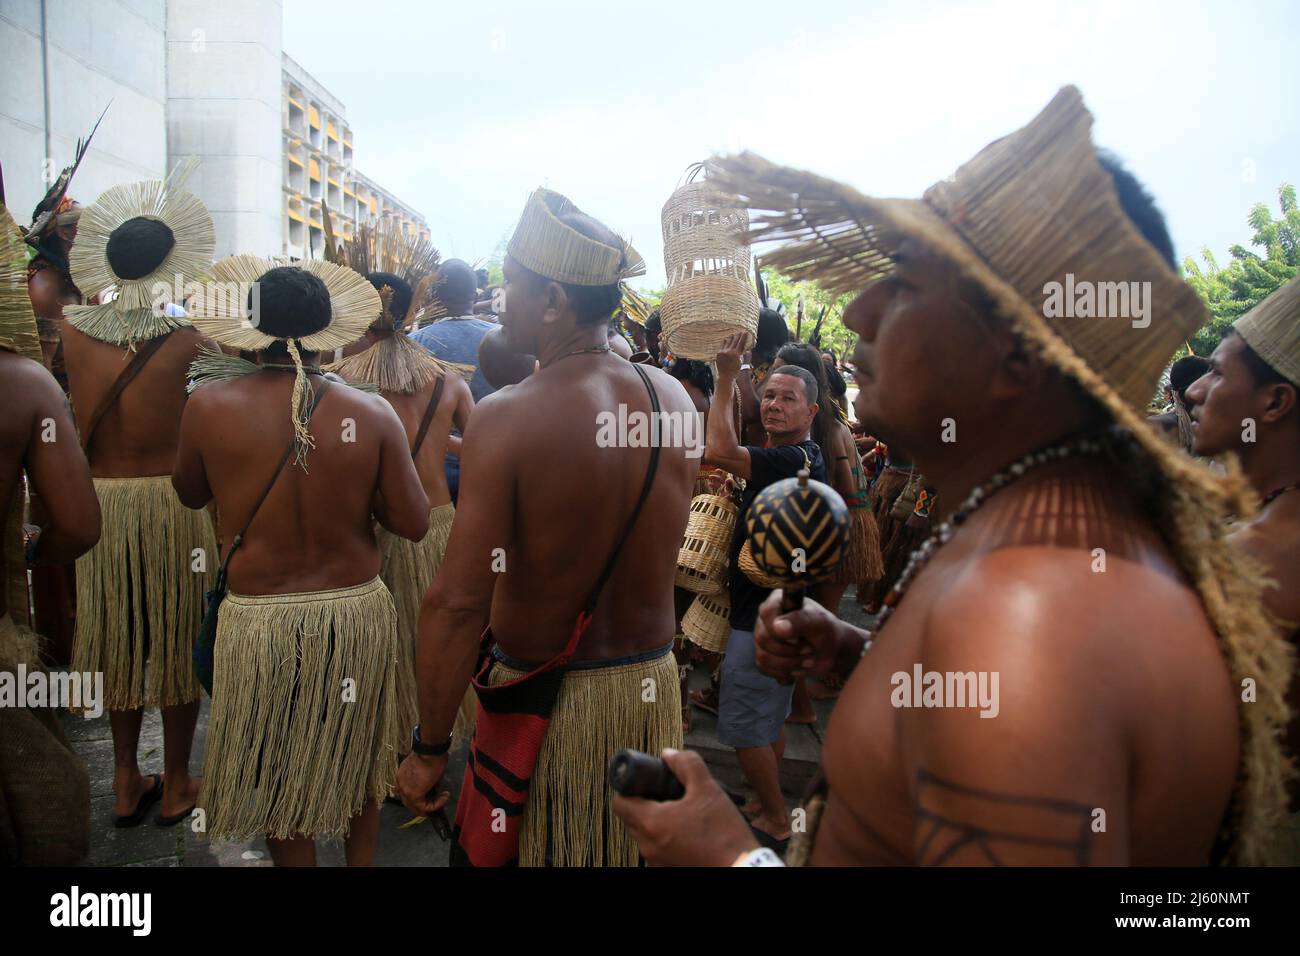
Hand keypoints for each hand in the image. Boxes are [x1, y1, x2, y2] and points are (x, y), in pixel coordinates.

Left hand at [397, 752, 450, 816]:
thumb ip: (426, 780)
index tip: (432, 794)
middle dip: (422, 805)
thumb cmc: (430, 754)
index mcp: (401, 776)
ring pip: (416, 807)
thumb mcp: (426, 768)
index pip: (406, 792)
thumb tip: (433, 786)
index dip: (419, 796)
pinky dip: (435, 805)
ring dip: (430, 806)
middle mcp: (400, 784)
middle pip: (409, 802)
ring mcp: (406, 791)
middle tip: (434, 804)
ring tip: (441, 801)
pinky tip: (444, 797)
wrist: (429, 750)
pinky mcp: (414, 795)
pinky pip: (425, 806)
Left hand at [611, 749, 757, 865]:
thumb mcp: (707, 788)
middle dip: (642, 802)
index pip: (619, 803)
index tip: (644, 782)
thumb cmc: (725, 833)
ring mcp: (656, 860)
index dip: (629, 788)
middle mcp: (648, 845)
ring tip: (678, 810)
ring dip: (652, 820)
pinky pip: (655, 847)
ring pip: (642, 834)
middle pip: (629, 818)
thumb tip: (669, 755)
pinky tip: (685, 828)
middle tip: (663, 793)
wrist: (741, 867)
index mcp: (652, 823)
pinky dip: (663, 835)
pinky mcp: (666, 868)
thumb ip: (686, 765)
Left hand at [714, 332, 746, 378]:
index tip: (745, 332)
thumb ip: (743, 355)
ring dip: (731, 338)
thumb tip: (747, 350)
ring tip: (733, 334)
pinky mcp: (719, 353)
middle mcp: (730, 352)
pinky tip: (726, 339)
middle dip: (738, 336)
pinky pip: (722, 345)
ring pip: (728, 342)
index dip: (744, 337)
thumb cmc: (735, 371)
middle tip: (740, 331)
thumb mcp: (741, 363)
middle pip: (735, 341)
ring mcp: (724, 352)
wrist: (725, 376)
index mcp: (737, 354)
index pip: (741, 343)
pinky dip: (725, 342)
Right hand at [755, 591, 850, 680]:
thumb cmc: (826, 630)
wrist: (830, 650)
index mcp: (777, 603)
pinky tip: (797, 668)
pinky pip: (764, 668)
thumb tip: (777, 626)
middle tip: (810, 650)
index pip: (766, 613)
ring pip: (763, 657)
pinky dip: (784, 673)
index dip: (780, 629)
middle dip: (790, 651)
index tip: (798, 638)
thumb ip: (800, 620)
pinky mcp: (765, 656)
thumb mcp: (819, 622)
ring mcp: (764, 638)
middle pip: (763, 639)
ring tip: (808, 660)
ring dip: (790, 664)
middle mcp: (766, 620)